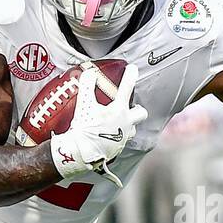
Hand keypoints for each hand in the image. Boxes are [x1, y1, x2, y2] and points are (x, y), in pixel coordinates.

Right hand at [51, 62, 147, 186]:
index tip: (132, 68)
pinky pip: (122, 140)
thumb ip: (87, 85)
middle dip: (138, 108)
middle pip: (141, 113)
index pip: (127, 88)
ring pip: (133, 128)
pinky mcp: (118, 149)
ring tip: (118, 122)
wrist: (81, 153)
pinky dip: (117, 136)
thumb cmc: (84, 129)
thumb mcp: (84, 104)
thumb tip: (89, 73)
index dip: (130, 75)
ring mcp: (124, 137)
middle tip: (130, 106)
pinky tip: (108, 135)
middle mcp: (126, 124)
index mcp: (119, 110)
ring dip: (128, 124)